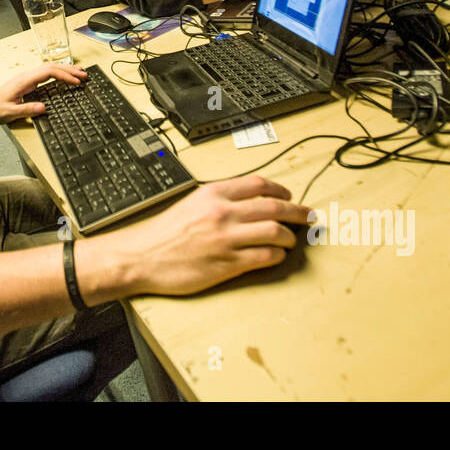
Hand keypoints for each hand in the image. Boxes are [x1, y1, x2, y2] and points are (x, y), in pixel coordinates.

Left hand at [0, 63, 87, 124]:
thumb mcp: (10, 113)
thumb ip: (26, 110)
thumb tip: (44, 108)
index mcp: (24, 81)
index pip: (48, 72)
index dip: (64, 75)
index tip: (76, 81)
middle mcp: (27, 76)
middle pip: (52, 67)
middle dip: (69, 70)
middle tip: (84, 75)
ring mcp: (27, 78)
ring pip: (49, 69)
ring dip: (65, 70)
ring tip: (80, 72)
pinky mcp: (27, 82)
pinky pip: (46, 74)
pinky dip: (58, 74)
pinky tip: (64, 77)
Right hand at [109, 176, 312, 296]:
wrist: (141, 257)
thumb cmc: (163, 233)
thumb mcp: (190, 203)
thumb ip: (218, 200)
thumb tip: (247, 202)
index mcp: (213, 194)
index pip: (258, 184)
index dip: (281, 189)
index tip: (289, 194)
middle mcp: (222, 213)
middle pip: (274, 207)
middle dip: (297, 211)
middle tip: (308, 215)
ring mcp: (226, 239)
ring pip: (274, 232)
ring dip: (289, 236)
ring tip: (292, 239)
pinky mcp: (226, 264)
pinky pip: (263, 257)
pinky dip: (276, 255)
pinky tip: (276, 255)